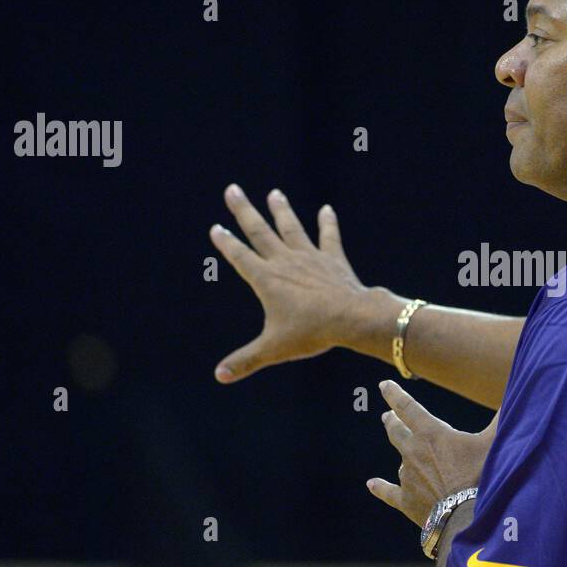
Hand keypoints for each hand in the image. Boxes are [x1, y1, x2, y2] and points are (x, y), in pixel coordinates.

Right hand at [210, 184, 365, 382]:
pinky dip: (327, 223)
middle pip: (260, 232)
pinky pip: (329, 237)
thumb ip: (246, 360)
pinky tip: (326, 209)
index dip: (226, 243)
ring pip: (292, 228)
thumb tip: (219, 376)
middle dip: (244, 211)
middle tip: (232, 189)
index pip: (240, 257)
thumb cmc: (311, 333)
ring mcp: (310, 258)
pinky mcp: (333, 259)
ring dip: (281, 210)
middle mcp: (285, 262)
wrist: (351, 318)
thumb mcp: (273, 349)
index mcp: (266, 280)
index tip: (216, 228)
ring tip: (274, 193)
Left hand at [368, 381, 497, 527]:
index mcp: (431, 433)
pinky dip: (380, 487)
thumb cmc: (482, 475)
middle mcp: (413, 452)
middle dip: (392, 421)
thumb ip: (502, 416)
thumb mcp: (495, 441)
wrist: (466, 516)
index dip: (394, 394)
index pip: (407, 407)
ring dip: (401, 453)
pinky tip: (371, 484)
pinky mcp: (406, 501)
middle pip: (396, 431)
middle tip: (388, 416)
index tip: (384, 384)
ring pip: (400, 462)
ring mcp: (407, 477)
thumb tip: (515, 393)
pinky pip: (388, 492)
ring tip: (402, 450)